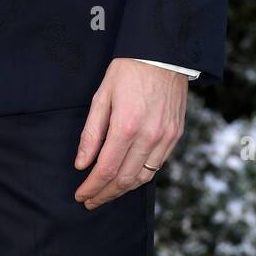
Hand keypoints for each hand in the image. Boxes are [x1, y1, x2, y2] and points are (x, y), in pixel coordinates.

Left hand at [73, 58, 186, 209]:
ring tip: (106, 193)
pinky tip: (128, 177)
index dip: (92, 186)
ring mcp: (165, 138)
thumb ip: (91, 132)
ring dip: (122, 190)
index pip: (106, 169)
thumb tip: (81, 163)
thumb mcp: (102, 95)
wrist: (163, 54)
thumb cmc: (128, 70)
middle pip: (124, 179)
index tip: (81, 194)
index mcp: (126, 125)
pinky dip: (141, 176)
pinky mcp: (175, 135)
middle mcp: (149, 136)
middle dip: (105, 194)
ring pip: (143, 177)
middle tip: (90, 201)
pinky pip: (157, 165)